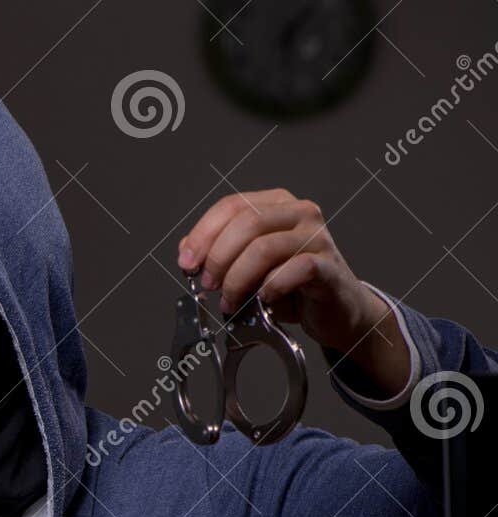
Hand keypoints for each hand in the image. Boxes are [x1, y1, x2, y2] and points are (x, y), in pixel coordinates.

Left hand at [178, 188, 408, 395]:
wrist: (333, 309)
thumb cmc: (289, 286)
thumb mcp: (246, 266)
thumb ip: (218, 252)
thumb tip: (186, 249)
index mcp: (276, 205)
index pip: (232, 206)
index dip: (203, 234)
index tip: (186, 263)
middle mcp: (300, 213)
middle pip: (247, 222)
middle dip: (217, 258)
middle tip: (208, 285)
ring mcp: (317, 237)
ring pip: (264, 248)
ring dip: (237, 279)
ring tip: (230, 300)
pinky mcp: (328, 265)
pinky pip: (294, 269)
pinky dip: (270, 288)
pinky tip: (263, 301)